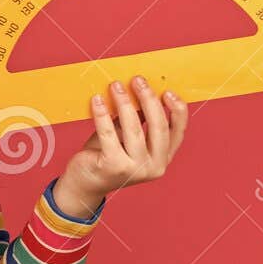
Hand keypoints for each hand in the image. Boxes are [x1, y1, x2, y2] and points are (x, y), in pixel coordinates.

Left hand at [57, 74, 188, 208]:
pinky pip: (109, 133)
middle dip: (149, 99)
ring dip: (124, 102)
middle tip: (138, 80)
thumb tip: (140, 90)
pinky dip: (102, 114)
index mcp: (163, 158)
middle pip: (158, 126)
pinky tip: (97, 100)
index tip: (167, 91)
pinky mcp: (114, 166)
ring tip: (115, 85)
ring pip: (134, 129)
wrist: (84, 183)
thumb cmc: (105, 155)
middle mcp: (154, 166)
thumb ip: (136, 120)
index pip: (178, 131)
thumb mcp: (125, 137)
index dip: (177, 110)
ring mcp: (135, 169)